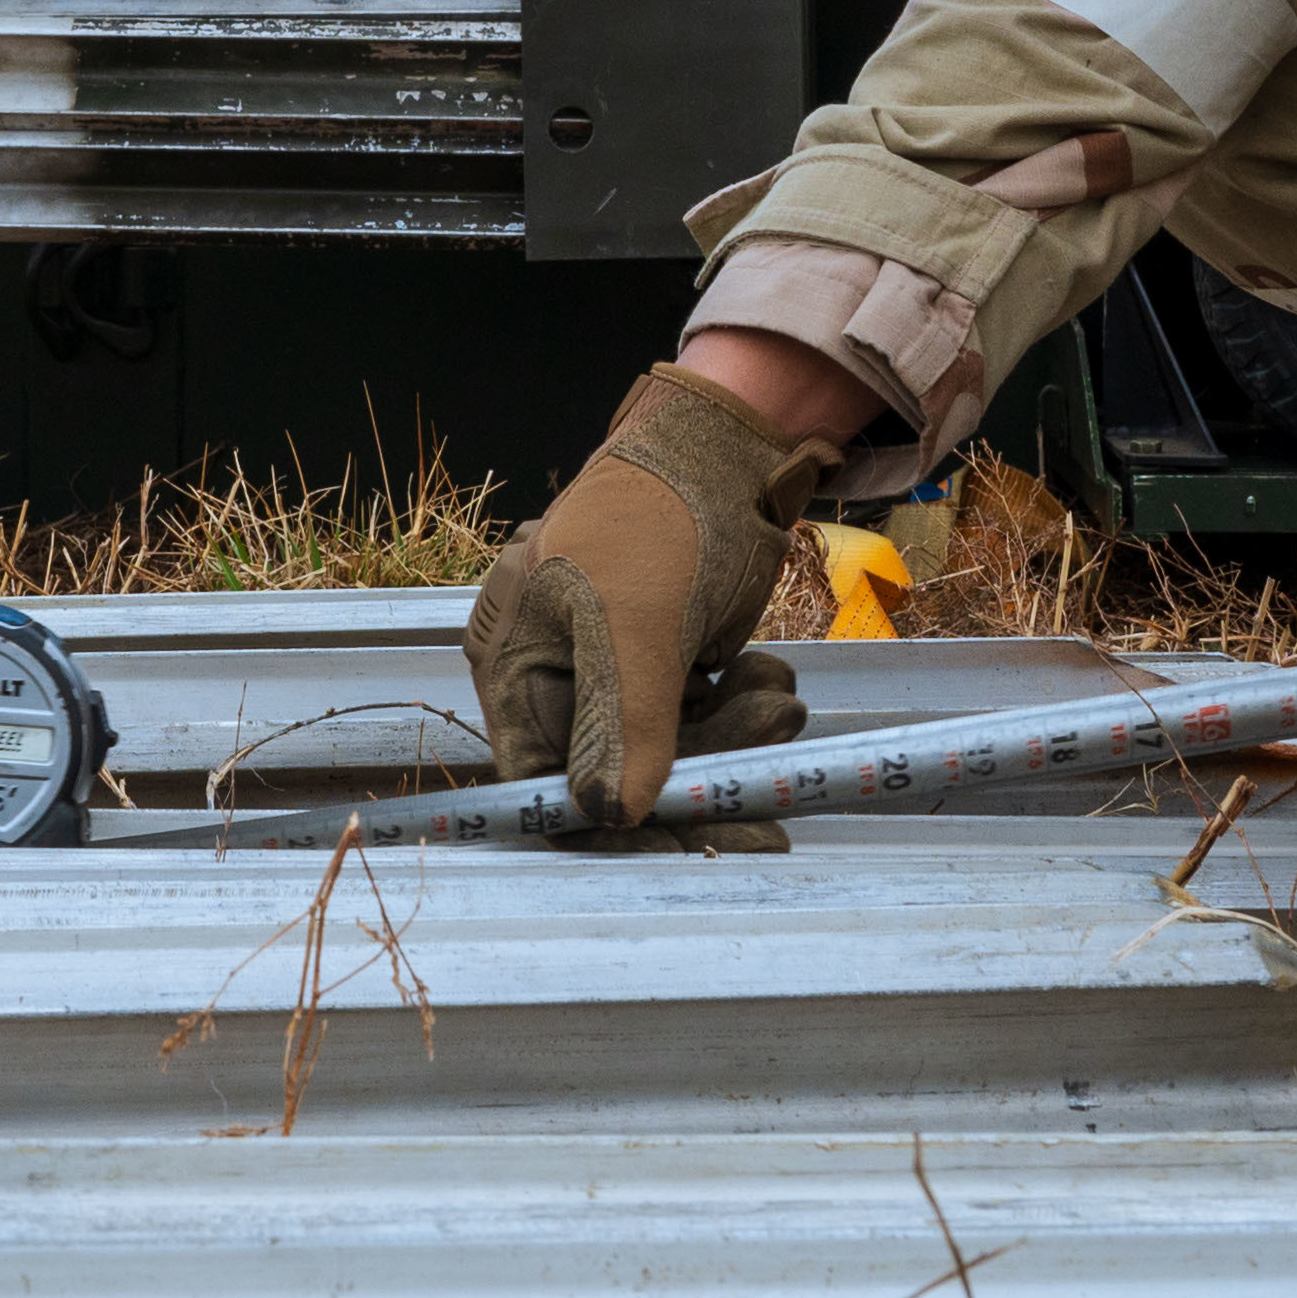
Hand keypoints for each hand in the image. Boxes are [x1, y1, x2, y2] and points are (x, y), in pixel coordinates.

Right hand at [468, 364, 842, 830]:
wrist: (731, 447)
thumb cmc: (659, 513)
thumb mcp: (636, 617)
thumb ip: (622, 719)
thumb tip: (612, 815)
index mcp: (514, 660)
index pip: (543, 777)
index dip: (608, 824)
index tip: (681, 849)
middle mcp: (554, 673)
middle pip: (613, 772)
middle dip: (693, 776)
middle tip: (765, 788)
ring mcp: (613, 668)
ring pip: (669, 749)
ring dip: (732, 740)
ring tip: (782, 704)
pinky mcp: (665, 662)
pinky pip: (700, 719)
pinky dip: (740, 710)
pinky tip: (772, 679)